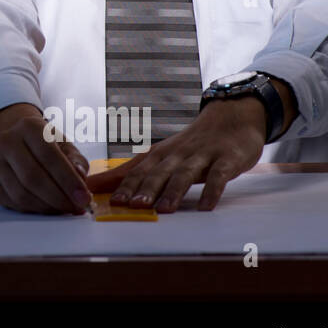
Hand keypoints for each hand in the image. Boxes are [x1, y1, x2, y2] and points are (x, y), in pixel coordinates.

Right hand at [0, 103, 91, 213]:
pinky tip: (48, 207)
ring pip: (21, 194)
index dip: (68, 180)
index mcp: (29, 127)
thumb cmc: (44, 145)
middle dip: (59, 198)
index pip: (49, 157)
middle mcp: (7, 142)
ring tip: (64, 209)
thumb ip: (76, 161)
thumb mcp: (64, 145)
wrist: (14, 141)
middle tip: (76, 208)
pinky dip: (34, 210)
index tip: (84, 198)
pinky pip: (14, 203)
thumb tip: (80, 178)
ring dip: (47, 207)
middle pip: (33, 177)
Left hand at [83, 97, 265, 211]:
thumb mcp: (162, 155)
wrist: (231, 117)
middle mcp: (177, 154)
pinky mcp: (226, 159)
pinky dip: (212, 191)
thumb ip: (134, 172)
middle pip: (158, 172)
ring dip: (173, 191)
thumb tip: (96, 185)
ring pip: (185, 174)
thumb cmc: (191, 144)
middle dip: (143, 188)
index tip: (109, 201)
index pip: (136, 171)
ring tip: (164, 209)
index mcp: (159, 154)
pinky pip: (219, 176)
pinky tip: (206, 207)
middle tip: (131, 206)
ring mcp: (202, 155)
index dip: (122, 185)